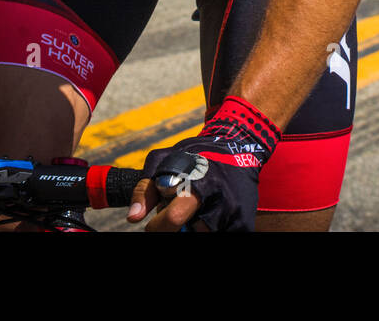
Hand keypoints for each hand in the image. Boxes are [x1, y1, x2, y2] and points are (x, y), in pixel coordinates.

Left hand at [126, 96, 278, 231]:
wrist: (239, 146)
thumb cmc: (196, 153)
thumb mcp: (164, 160)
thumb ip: (146, 189)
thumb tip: (133, 217)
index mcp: (199, 184)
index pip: (173, 218)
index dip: (158, 225)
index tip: (155, 223)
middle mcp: (220, 201)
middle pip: (191, 230)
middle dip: (179, 225)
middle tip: (180, 209)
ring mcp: (235, 214)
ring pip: (203, 232)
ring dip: (197, 224)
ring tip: (199, 204)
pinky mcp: (245, 223)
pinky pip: (221, 233)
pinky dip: (213, 225)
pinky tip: (213, 208)